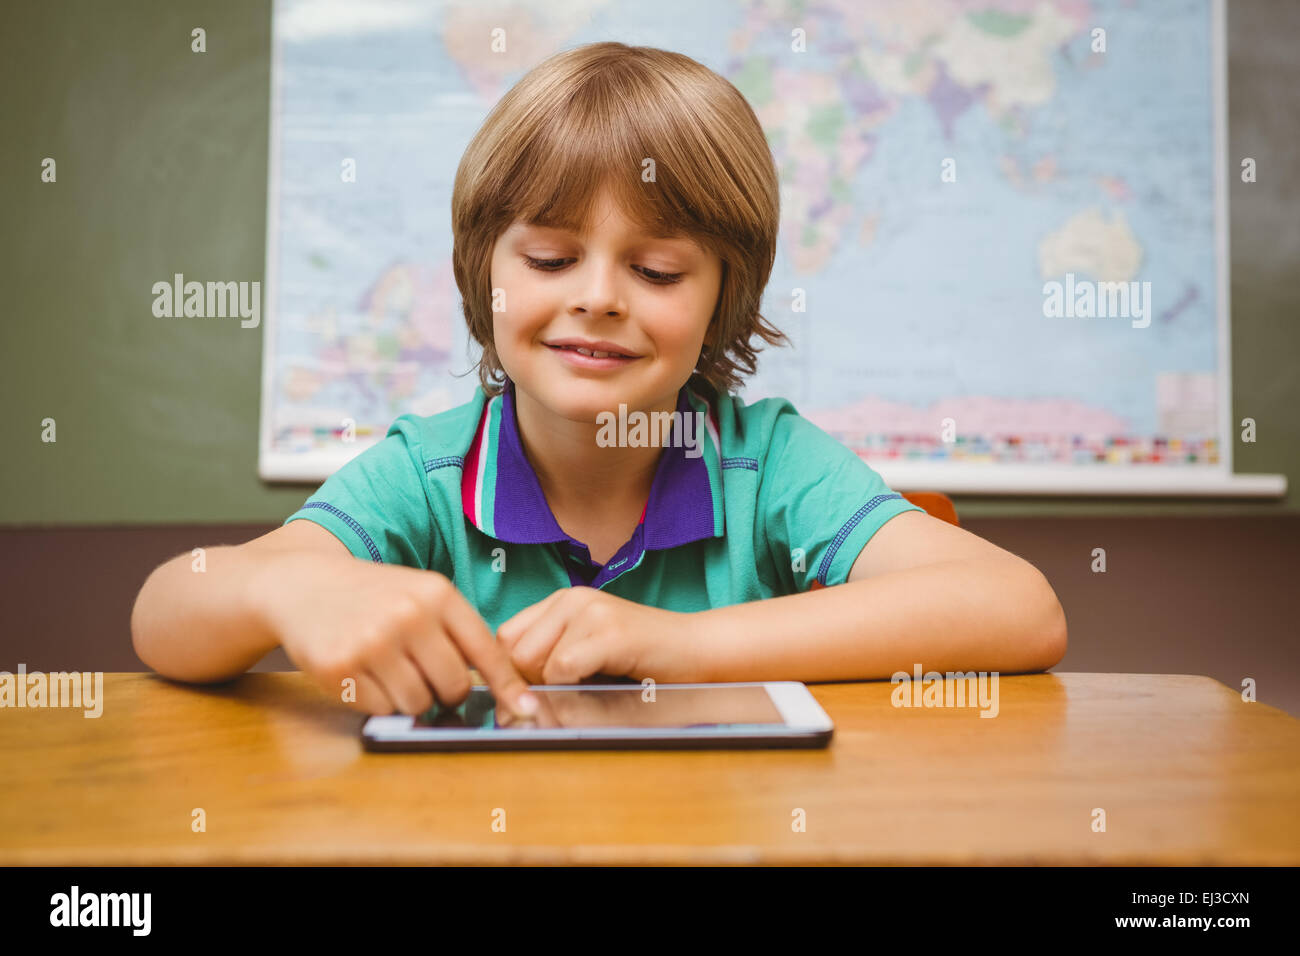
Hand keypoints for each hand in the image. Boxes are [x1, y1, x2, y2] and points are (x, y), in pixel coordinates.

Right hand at [251, 549, 537, 718]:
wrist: (301, 584)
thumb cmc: (371, 595)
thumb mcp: (419, 595)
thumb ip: (457, 632)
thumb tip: (501, 686)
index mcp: (437, 594)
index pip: (485, 651)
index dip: (508, 685)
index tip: (526, 709)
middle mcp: (408, 615)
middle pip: (454, 687)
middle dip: (444, 691)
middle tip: (423, 674)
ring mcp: (373, 642)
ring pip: (418, 703)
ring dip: (409, 698)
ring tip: (390, 670)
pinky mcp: (340, 667)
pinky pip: (380, 708)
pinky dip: (376, 700)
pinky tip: (363, 673)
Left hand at [495, 586, 694, 685]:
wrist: (697, 650)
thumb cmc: (644, 660)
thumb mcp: (588, 654)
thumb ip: (550, 663)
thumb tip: (509, 701)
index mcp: (562, 601)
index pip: (506, 640)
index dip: (515, 674)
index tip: (539, 694)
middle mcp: (571, 598)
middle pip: (513, 653)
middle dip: (530, 685)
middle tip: (565, 696)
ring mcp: (590, 611)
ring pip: (533, 663)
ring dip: (552, 688)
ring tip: (586, 688)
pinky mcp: (608, 631)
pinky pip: (562, 669)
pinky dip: (572, 689)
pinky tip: (600, 685)